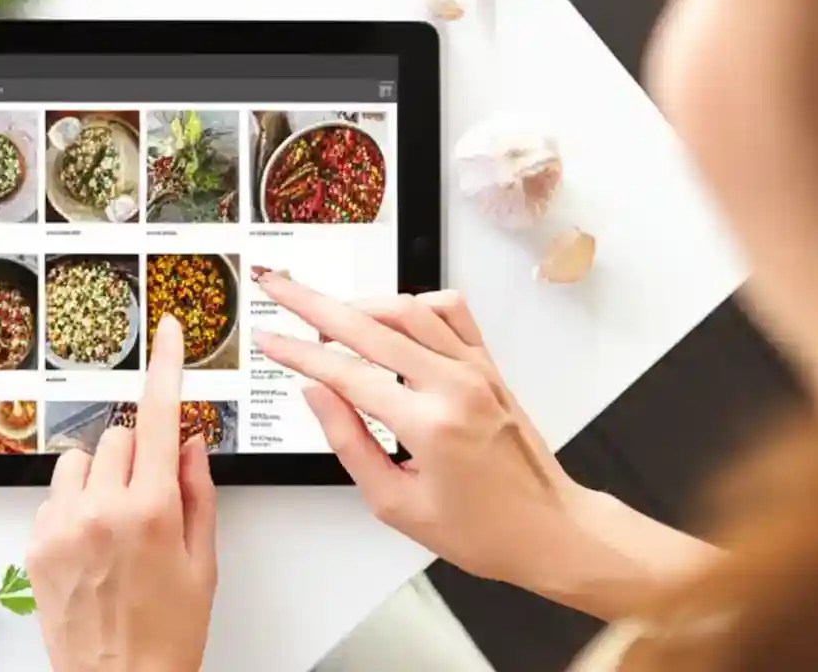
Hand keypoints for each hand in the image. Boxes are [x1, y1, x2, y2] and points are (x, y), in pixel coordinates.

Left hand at [27, 315, 217, 671]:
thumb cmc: (169, 633)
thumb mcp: (204, 562)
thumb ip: (198, 491)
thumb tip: (189, 442)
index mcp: (153, 510)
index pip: (159, 416)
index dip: (164, 366)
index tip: (166, 331)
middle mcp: (102, 509)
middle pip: (119, 436)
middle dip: (139, 453)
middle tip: (152, 496)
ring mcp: (63, 526)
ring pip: (81, 459)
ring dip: (101, 474)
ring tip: (116, 522)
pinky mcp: (36, 543)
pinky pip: (55, 494)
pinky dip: (74, 504)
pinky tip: (91, 542)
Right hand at [251, 274, 705, 617]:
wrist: (548, 529)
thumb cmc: (482, 529)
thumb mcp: (395, 503)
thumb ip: (349, 441)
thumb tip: (316, 393)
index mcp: (429, 424)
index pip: (346, 373)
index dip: (298, 352)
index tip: (269, 339)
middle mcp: (455, 385)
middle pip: (369, 326)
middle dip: (313, 303)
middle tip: (279, 287)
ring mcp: (476, 370)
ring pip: (409, 308)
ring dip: (360, 304)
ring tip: (327, 315)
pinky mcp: (489, 365)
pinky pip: (451, 312)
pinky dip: (414, 304)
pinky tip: (390, 317)